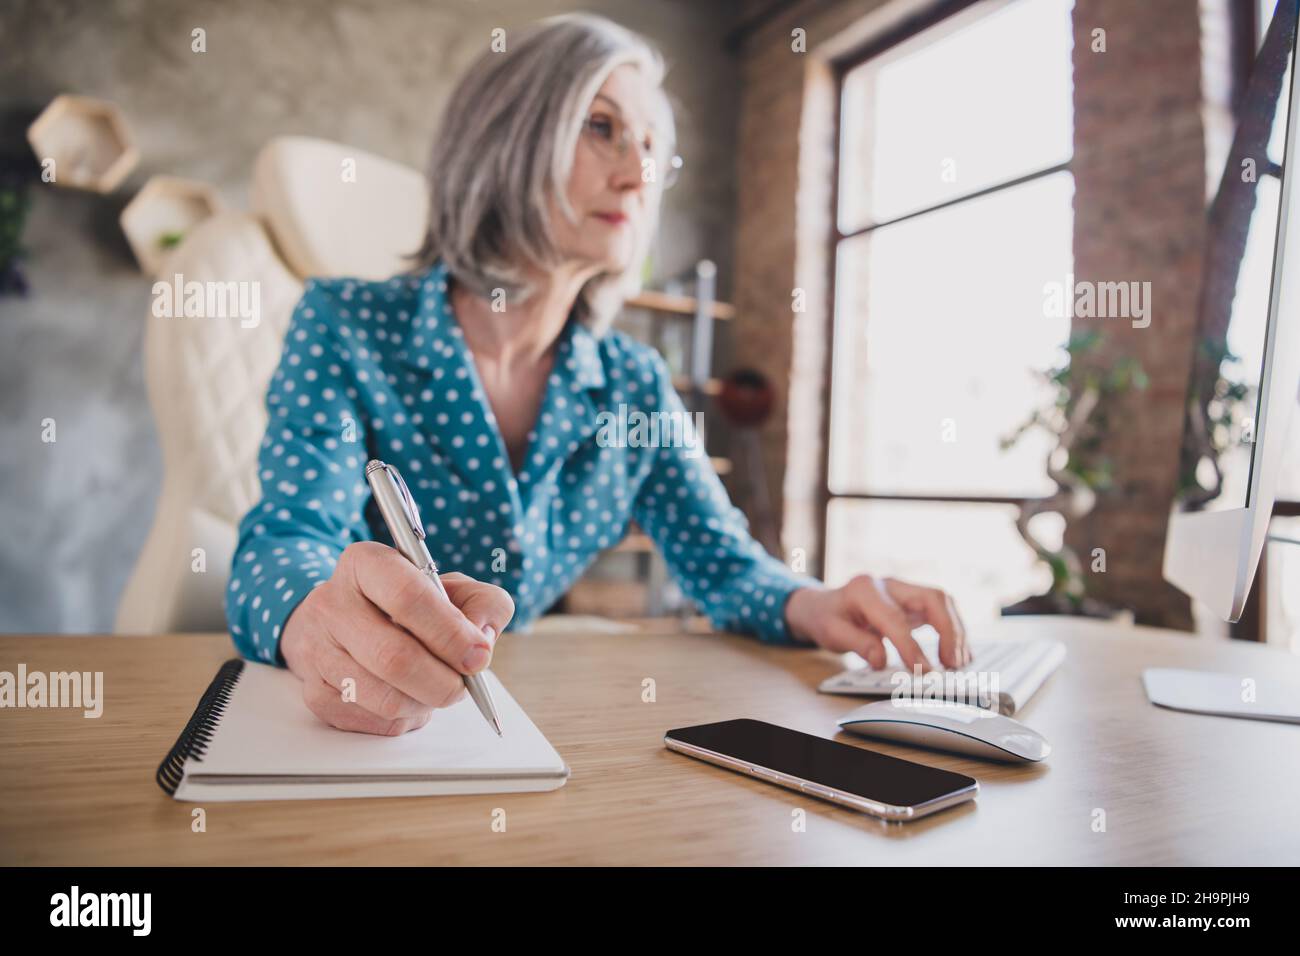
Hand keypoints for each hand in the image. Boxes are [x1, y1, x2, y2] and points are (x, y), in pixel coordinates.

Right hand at [280, 541, 513, 734]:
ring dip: (425, 703)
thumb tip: (482, 640)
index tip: (478, 656)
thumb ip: (483, 603)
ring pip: (385, 698)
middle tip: (464, 685)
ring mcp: (318, 650)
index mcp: (366, 564)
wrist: (345, 623)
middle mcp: (332, 603)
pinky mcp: (314, 692)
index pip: (407, 596)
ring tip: (436, 688)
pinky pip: (373, 721)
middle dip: (443, 681)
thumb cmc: (408, 605)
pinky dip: (405, 718)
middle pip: (394, 657)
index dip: (449, 632)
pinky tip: (409, 697)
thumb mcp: (452, 587)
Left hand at [784, 575, 969, 671]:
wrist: (824, 605)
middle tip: (952, 665)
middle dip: (949, 632)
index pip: (895, 619)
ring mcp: (904, 590)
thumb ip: (857, 644)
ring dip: (956, 632)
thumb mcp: (831, 632)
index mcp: (865, 590)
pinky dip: (953, 631)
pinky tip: (958, 653)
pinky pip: (941, 611)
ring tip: (958, 663)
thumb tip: (880, 660)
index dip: (911, 646)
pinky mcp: (914, 601)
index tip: (924, 671)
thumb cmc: (828, 618)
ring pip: (942, 602)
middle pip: (932, 599)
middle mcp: (890, 584)